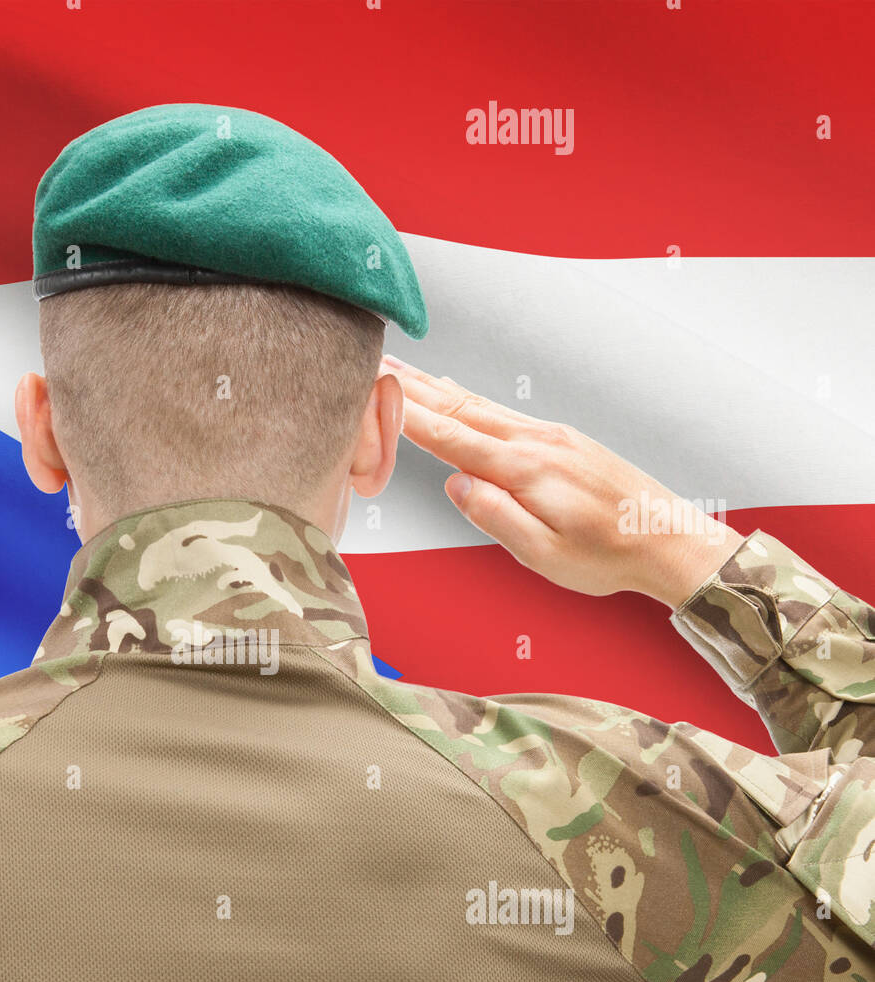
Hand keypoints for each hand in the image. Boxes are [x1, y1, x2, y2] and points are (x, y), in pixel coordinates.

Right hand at [384, 356, 744, 607]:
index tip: (373, 393)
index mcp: (525, 471)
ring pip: (481, 406)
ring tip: (404, 373)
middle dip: (414, 389)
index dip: (407, 416)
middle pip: (460, 409)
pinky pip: (503, 412)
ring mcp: (551, 436)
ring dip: (438, 388)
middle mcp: (536, 442)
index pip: (451, 438)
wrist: (668, 539)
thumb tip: (456, 485)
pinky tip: (459, 395)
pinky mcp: (563, 440)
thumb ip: (496, 517)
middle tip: (376, 366)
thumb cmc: (607, 556)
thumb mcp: (543, 555)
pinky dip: (470, 399)